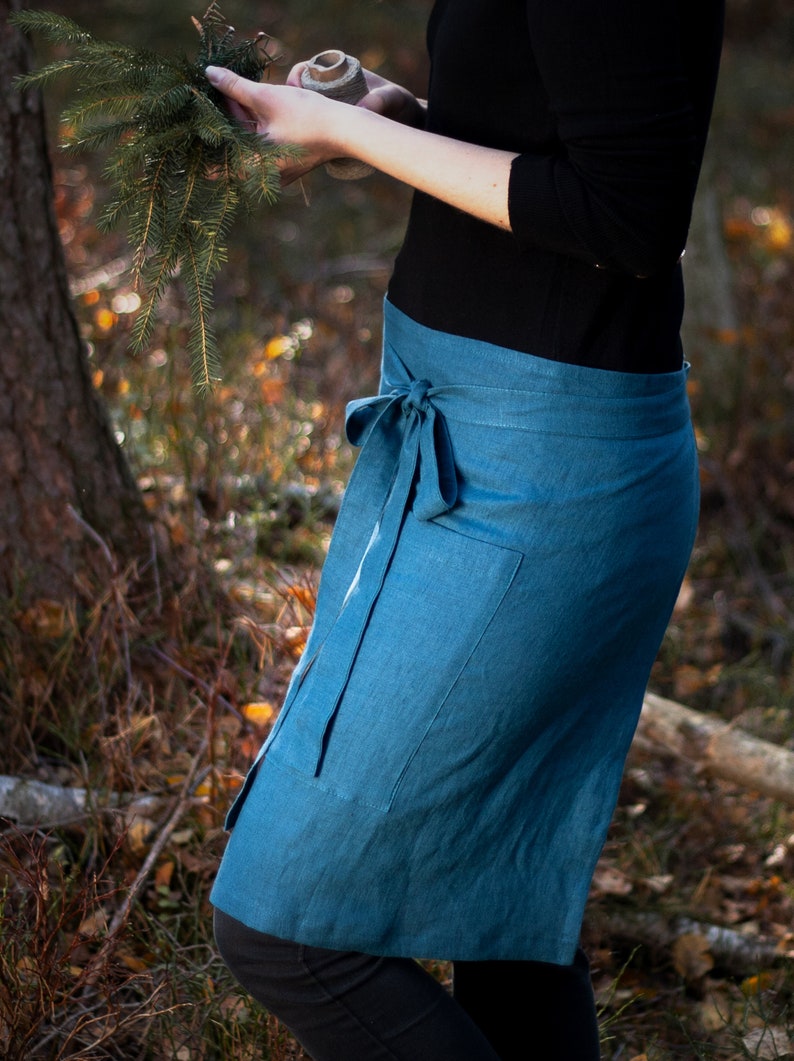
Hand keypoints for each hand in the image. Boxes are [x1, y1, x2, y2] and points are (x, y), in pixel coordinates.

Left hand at [205, 65, 340, 183]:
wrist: (345, 131)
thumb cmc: (306, 116)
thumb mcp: (266, 97)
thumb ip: (235, 87)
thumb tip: (209, 73)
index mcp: (252, 166)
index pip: (214, 166)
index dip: (202, 145)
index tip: (192, 126)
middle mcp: (262, 176)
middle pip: (232, 151)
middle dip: (221, 124)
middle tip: (210, 97)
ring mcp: (276, 173)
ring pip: (248, 147)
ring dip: (239, 122)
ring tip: (231, 94)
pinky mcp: (287, 165)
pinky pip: (263, 148)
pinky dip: (255, 130)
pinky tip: (251, 106)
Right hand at [285, 62, 426, 127]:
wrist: (409, 122)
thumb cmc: (401, 104)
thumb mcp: (392, 98)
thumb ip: (379, 100)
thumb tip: (360, 109)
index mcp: (340, 72)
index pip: (308, 69)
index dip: (296, 78)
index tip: (294, 91)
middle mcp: (332, 90)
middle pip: (300, 93)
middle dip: (290, 104)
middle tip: (289, 119)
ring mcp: (331, 111)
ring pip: (305, 115)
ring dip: (295, 124)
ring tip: (294, 138)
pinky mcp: (334, 129)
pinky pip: (315, 130)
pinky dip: (307, 138)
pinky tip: (303, 149)